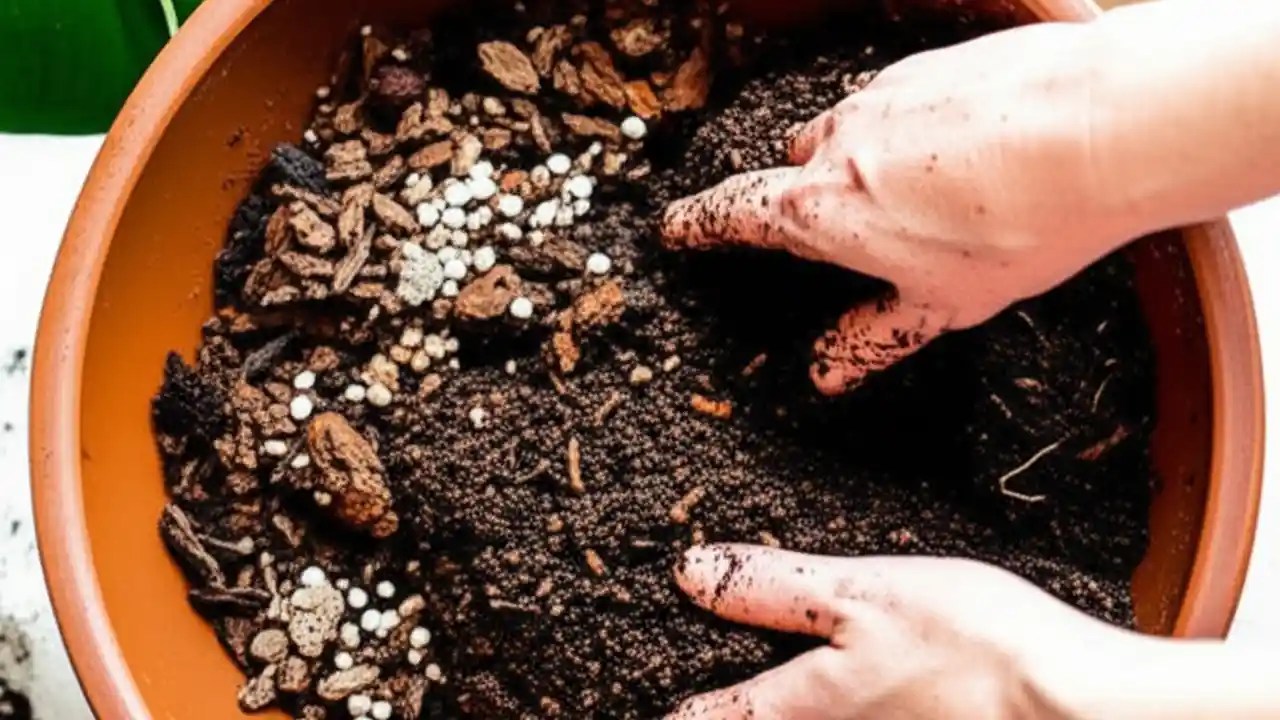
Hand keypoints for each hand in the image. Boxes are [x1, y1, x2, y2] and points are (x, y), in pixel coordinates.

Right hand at [662, 21, 1130, 393]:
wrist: (1101, 125)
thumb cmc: (1019, 226)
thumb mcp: (941, 305)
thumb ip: (872, 336)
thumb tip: (826, 373)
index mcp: (820, 209)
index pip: (734, 213)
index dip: (700, 223)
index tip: (675, 226)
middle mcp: (838, 141)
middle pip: (791, 163)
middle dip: (798, 190)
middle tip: (837, 221)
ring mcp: (885, 94)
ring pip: (846, 127)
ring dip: (861, 156)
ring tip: (920, 190)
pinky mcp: (933, 62)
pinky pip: (900, 98)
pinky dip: (915, 126)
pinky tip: (967, 151)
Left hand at [668, 545, 1124, 719]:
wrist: (1077, 710)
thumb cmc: (971, 644)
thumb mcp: (861, 595)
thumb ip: (767, 590)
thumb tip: (688, 573)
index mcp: (795, 710)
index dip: (679, 706)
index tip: (655, 693)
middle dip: (729, 710)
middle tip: (709, 696)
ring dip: (784, 711)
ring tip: (802, 692)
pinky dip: (843, 715)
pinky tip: (874, 698)